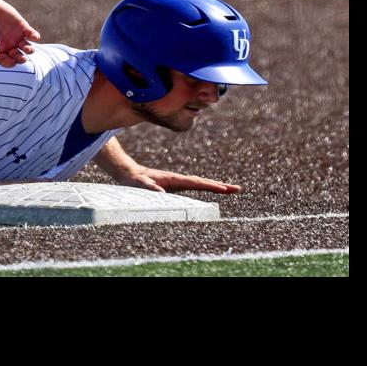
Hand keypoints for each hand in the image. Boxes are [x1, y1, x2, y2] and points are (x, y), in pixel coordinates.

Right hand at [0, 0, 40, 66]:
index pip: (5, 61)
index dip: (9, 63)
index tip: (12, 62)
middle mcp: (8, 46)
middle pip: (18, 57)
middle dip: (20, 58)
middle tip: (21, 57)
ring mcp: (16, 37)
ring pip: (26, 48)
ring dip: (29, 50)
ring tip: (28, 48)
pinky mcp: (22, 26)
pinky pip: (31, 34)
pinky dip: (34, 36)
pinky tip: (34, 36)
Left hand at [114, 165, 241, 193]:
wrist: (129, 173)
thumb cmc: (134, 180)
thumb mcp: (139, 184)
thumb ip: (148, 187)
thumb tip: (160, 193)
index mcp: (173, 179)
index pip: (195, 182)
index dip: (210, 186)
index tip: (223, 189)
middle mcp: (179, 180)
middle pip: (203, 182)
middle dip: (220, 185)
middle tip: (237, 189)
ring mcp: (179, 183)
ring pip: (201, 184)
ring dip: (216, 186)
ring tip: (231, 190)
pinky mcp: (177, 186)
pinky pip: (195, 187)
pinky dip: (207, 188)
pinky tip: (213, 191)